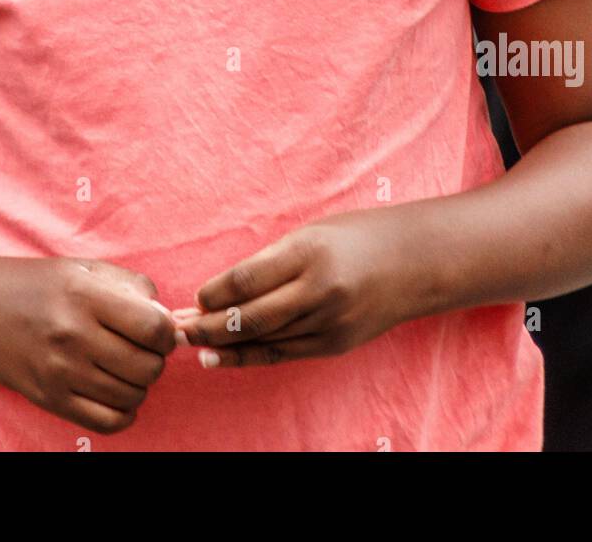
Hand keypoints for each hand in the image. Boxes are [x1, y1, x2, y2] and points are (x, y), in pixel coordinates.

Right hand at [0, 254, 176, 432]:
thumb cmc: (37, 284)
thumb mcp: (84, 269)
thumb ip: (132, 286)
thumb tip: (167, 319)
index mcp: (84, 296)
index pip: (153, 326)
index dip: (166, 330)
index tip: (157, 327)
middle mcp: (73, 336)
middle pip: (148, 366)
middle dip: (156, 357)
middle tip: (142, 346)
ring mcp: (60, 373)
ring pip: (133, 395)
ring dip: (140, 383)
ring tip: (124, 364)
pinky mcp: (50, 400)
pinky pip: (109, 422)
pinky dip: (124, 411)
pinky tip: (115, 390)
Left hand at [173, 206, 434, 367]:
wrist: (414, 262)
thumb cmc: (355, 237)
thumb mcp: (310, 234)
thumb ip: (271, 262)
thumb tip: (221, 290)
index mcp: (309, 252)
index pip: (247, 279)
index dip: (214, 292)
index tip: (193, 296)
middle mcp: (319, 290)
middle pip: (250, 316)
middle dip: (209, 325)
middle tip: (177, 328)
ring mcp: (329, 322)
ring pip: (264, 340)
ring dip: (223, 344)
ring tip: (191, 343)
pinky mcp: (335, 345)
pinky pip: (284, 354)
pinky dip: (250, 356)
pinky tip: (222, 357)